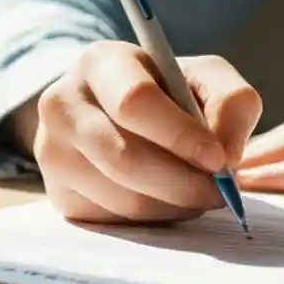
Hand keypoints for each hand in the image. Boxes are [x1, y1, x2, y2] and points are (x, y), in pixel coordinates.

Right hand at [15, 41, 262, 222]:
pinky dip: (154, 218)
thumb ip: (231, 102)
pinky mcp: (58, 195)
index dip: (180, 135)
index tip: (219, 160)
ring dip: (174, 204)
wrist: (113, 115)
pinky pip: (115, 221)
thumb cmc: (166, 93)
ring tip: (195, 189)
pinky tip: (165, 198)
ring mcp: (52, 153)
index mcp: (100, 63)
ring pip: (124, 198)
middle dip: (184, 182)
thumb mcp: (204, 79)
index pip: (134, 101)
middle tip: (221, 191)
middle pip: (125, 158)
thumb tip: (227, 155)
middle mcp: (62, 105)